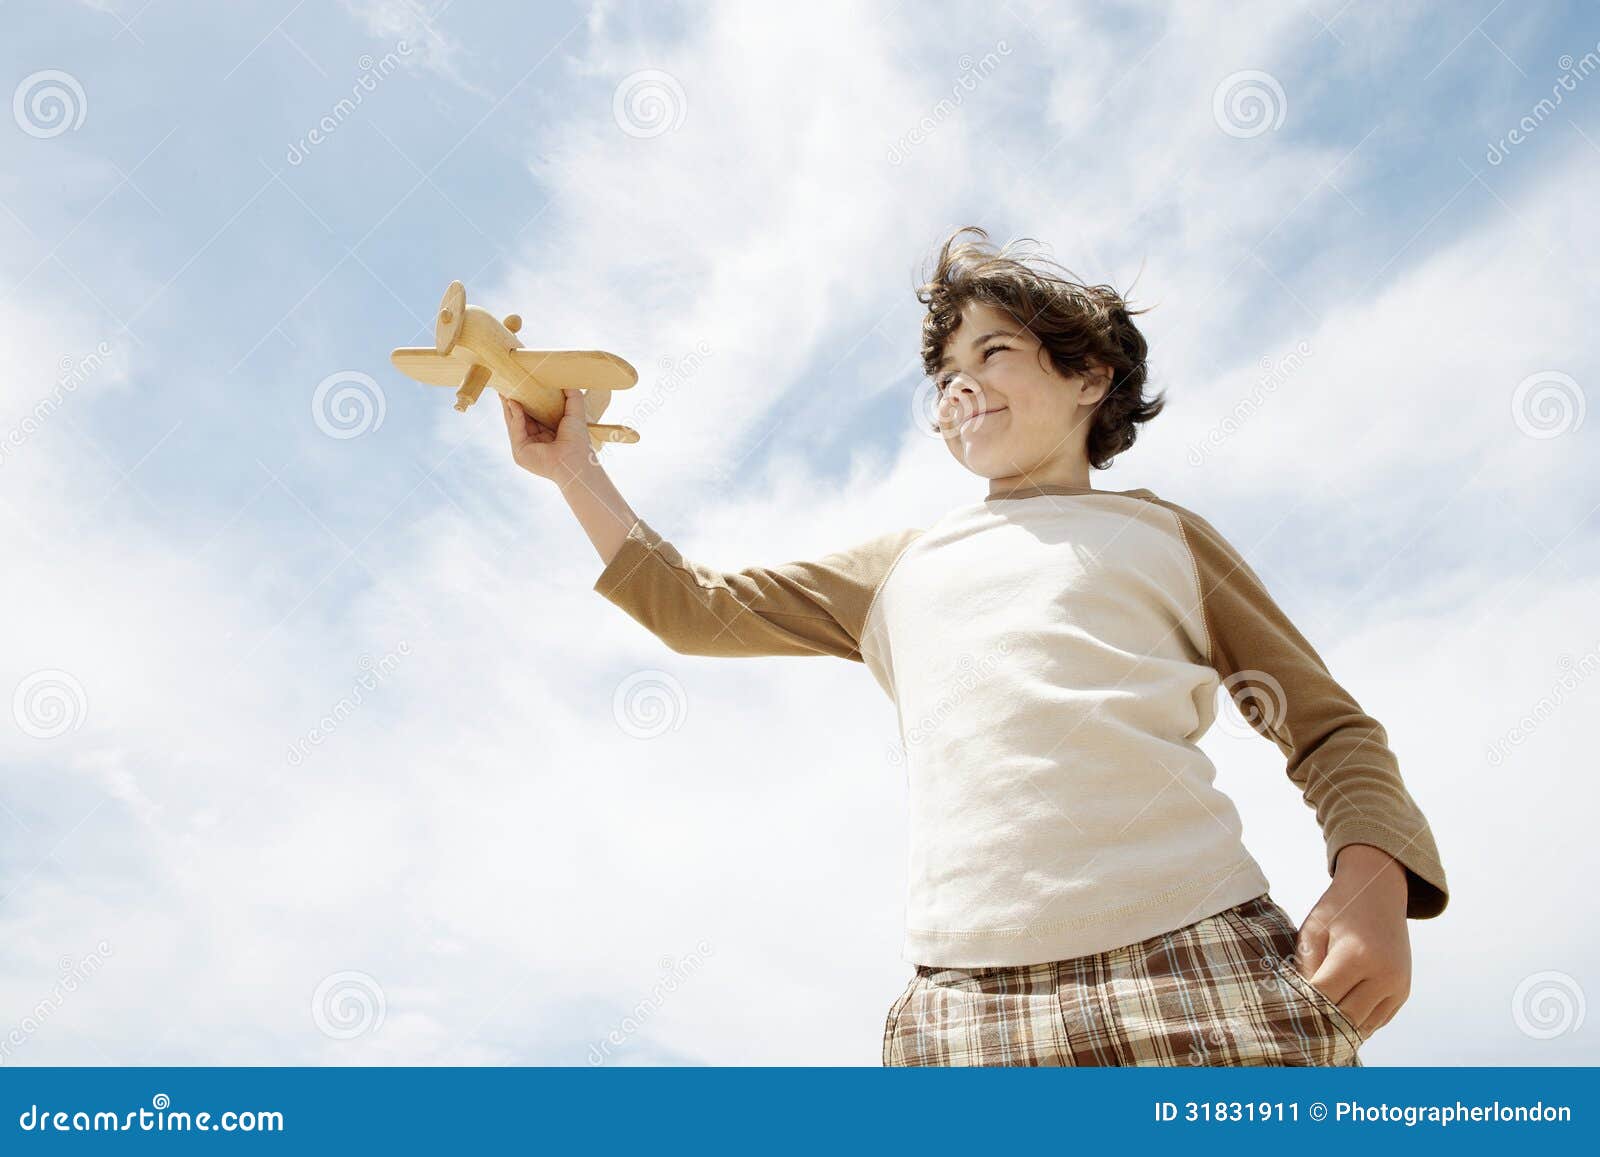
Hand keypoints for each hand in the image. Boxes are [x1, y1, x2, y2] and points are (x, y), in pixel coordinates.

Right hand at [502, 388, 593, 483]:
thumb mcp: (575, 411)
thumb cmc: (578, 440)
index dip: (528, 399)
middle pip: (521, 417)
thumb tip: (565, 380)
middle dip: (514, 401)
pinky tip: (513, 402)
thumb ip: (572, 395)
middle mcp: (537, 440)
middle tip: (509, 383)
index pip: (535, 414)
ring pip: (514, 422)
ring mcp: (527, 446)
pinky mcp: (520, 452)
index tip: (523, 384)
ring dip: (509, 405)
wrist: (575, 460)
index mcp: (549, 433)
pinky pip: (515, 430)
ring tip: (505, 389)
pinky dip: (514, 415)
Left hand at [1294, 843, 1411, 1036]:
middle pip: (1345, 1017)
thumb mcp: (1313, 931)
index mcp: (1357, 956)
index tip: (1282, 1015)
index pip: (1324, 997)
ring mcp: (1398, 986)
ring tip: (1312, 1032)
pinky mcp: (1403, 992)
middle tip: (1293, 1030)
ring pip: (1363, 1026)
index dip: (1301, 1008)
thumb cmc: (1338, 908)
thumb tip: (1299, 1003)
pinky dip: (1356, 1025)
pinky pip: (1377, 1021)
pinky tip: (1336, 1023)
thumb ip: (1306, 968)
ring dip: (1339, 1030)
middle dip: (1319, 1024)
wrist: (1378, 890)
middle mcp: (1384, 974)